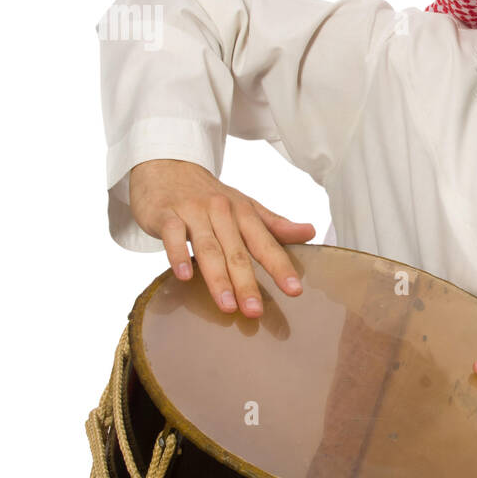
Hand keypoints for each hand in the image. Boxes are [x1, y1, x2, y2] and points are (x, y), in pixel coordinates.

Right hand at [128, 159, 315, 317]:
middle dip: (247, 283)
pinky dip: (178, 256)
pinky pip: (173, 237)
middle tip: (255, 311)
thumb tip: (310, 231)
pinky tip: (184, 276)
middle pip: (237, 253)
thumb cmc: (210, 194)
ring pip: (208, 249)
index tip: (294, 290)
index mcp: (244, 213)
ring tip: (227, 306)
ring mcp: (193, 213)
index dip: (281, 267)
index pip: (266, 244)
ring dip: (218, 278)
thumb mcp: (244, 206)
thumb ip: (275, 224)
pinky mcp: (166, 215)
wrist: (168, 166)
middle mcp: (221, 212)